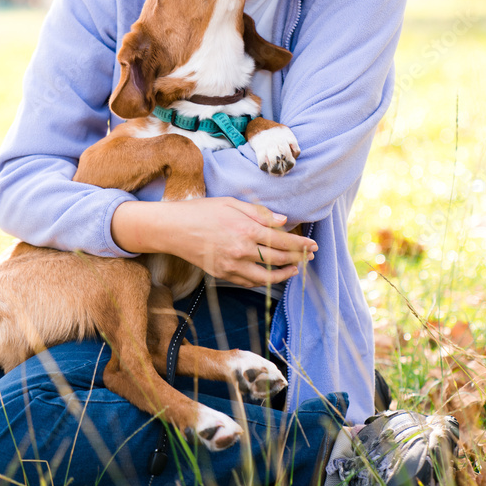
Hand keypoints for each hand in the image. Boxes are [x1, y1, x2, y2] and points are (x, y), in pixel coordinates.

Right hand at [111, 197, 316, 287]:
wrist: (173, 229)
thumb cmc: (202, 211)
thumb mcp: (232, 203)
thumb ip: (259, 213)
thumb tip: (283, 220)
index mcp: (246, 230)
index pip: (282, 240)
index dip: (300, 244)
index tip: (312, 245)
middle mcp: (242, 250)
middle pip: (278, 259)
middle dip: (298, 258)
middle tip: (310, 256)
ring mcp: (232, 266)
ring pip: (267, 277)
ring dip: (285, 274)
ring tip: (295, 269)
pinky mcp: (223, 275)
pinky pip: (249, 282)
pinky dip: (264, 280)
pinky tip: (272, 275)